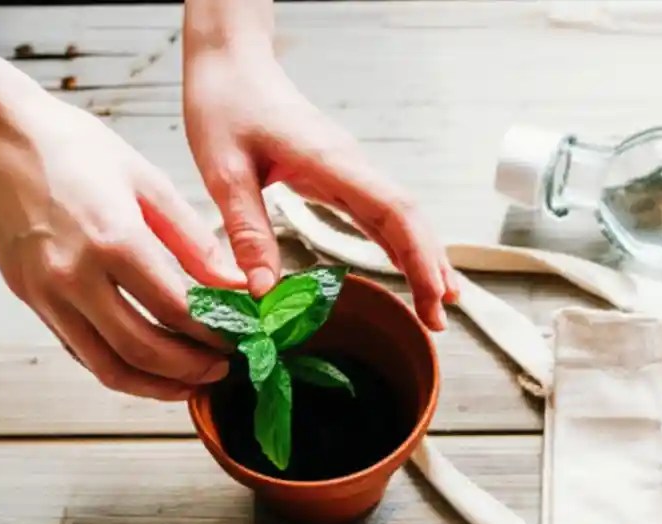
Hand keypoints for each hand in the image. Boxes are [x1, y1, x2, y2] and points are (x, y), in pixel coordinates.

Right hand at [0, 96, 247, 399]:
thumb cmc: (74, 148)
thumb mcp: (148, 181)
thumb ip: (194, 240)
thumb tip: (235, 284)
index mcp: (113, 239)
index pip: (175, 309)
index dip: (212, 333)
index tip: (237, 338)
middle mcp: (74, 275)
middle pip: (142, 349)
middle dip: (189, 369)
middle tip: (221, 368)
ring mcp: (47, 293)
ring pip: (107, 366)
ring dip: (154, 385)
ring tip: (188, 382)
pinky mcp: (31, 299)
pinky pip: (80, 351)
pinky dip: (116, 367)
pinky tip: (145, 365)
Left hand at [182, 43, 458, 329]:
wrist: (230, 63)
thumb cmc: (225, 106)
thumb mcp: (223, 172)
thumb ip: (247, 232)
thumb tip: (264, 292)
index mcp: (332, 162)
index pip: (394, 211)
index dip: (419, 255)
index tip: (434, 295)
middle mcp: (351, 166)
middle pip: (409, 219)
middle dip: (429, 268)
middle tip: (438, 321)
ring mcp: (349, 170)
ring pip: (400, 218)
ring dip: (421, 259)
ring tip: (437, 305)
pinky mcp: (338, 175)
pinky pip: (380, 214)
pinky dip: (399, 245)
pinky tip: (410, 270)